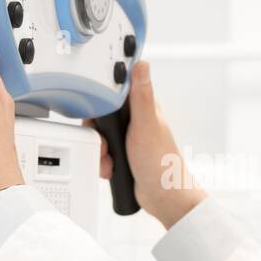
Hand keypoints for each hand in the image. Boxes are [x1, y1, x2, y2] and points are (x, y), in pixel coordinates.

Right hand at [92, 60, 205, 228]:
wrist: (162, 197)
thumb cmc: (161, 162)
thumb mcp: (146, 124)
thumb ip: (141, 95)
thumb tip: (141, 63)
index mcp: (143, 106)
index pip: (113, 90)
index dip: (101, 99)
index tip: (98, 112)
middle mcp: (136, 120)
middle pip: (101, 115)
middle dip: (98, 133)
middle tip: (106, 143)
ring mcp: (128, 138)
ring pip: (99, 136)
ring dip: (100, 150)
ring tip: (110, 159)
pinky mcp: (122, 154)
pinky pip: (101, 153)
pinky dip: (102, 162)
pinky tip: (111, 168)